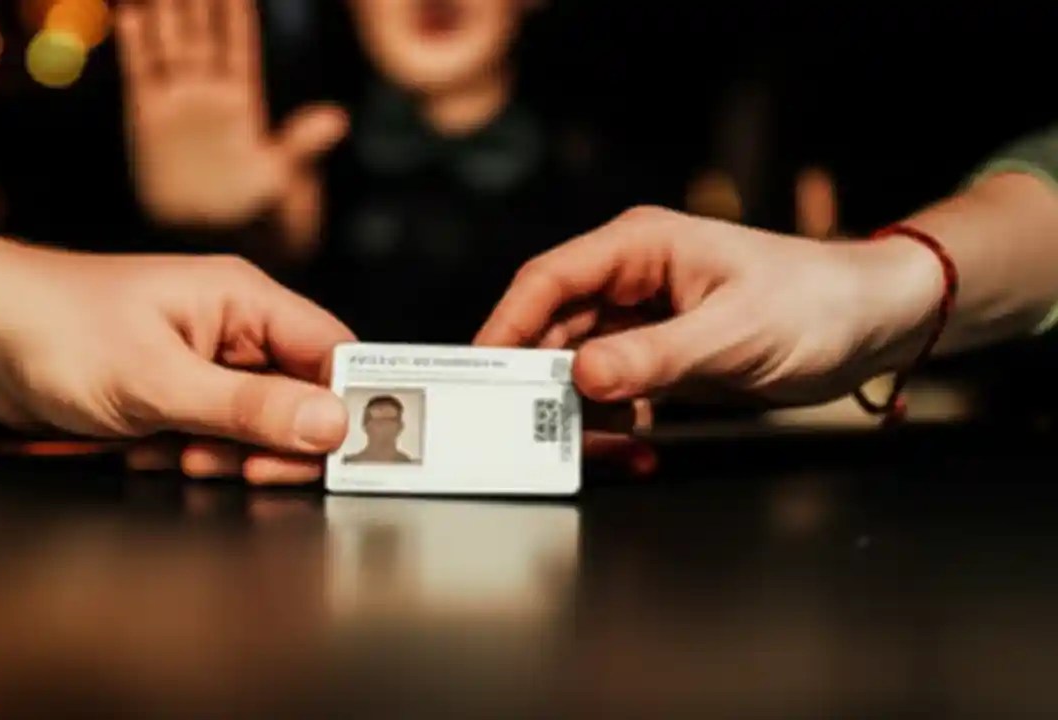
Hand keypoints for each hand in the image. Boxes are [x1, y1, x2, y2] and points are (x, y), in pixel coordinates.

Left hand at [0, 248, 353, 483]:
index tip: (346, 451)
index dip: (348, 402)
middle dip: (276, 441)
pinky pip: (216, 435)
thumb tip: (333, 423)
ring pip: (258, 424)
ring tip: (178, 452)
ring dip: (228, 452)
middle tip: (243, 465)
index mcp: (245, 300)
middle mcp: (235, 328)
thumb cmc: (56, 329)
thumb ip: (251, 407)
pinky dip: (193, 453)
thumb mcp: (160, 381)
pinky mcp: (178, 393)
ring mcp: (206, 362)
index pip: (334, 351)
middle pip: (302, 396)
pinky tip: (151, 448)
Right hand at [115, 0, 346, 231]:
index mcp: (242, 102)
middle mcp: (209, 95)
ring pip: (168, 44)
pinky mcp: (148, 120)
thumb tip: (336, 121)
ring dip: (164, 10)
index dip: (235, 13)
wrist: (220, 239)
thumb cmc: (258, 211)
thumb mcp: (283, 177)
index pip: (238, 46)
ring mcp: (178, 104)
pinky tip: (129, 12)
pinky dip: (133, 44)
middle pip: (201, 33)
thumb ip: (303, 145)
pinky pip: (140, 73)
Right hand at [475, 207, 944, 407]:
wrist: (875, 324)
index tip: (482, 373)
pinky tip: (640, 449)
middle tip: (533, 431)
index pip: (548, 280)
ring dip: (585, 412)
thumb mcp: (733, 334)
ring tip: (608, 448)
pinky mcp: (661, 356)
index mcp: (639, 248)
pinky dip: (619, 425)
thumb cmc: (817, 304)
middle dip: (543, 382)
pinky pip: (616, 392)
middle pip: (554, 330)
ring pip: (581, 368)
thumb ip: (655, 357)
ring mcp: (644, 320)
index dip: (506, 325)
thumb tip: (581, 377)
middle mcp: (631, 280)